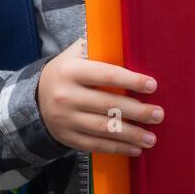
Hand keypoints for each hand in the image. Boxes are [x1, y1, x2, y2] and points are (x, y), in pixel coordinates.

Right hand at [37, 38, 163, 156]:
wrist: (35, 98)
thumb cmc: (67, 72)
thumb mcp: (75, 54)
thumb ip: (98, 49)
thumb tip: (130, 44)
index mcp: (71, 71)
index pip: (106, 75)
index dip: (131, 81)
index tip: (152, 85)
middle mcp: (66, 96)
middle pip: (109, 105)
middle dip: (138, 112)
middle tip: (159, 114)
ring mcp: (65, 119)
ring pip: (104, 129)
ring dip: (131, 135)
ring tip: (151, 138)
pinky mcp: (67, 137)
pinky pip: (95, 145)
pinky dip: (117, 148)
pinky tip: (134, 149)